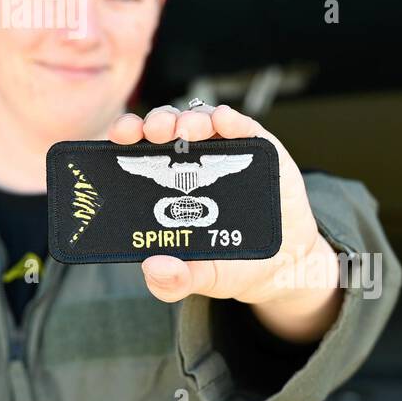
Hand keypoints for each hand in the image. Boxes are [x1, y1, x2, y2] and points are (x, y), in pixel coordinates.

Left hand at [109, 102, 341, 341]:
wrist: (283, 265)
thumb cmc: (231, 264)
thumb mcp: (200, 278)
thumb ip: (174, 281)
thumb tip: (153, 268)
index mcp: (166, 182)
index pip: (138, 149)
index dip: (127, 135)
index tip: (118, 137)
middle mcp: (191, 160)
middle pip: (167, 127)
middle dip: (156, 123)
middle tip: (153, 132)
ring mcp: (225, 152)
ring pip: (201, 121)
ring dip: (190, 119)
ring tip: (186, 130)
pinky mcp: (259, 150)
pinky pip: (243, 127)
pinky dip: (230, 119)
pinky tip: (222, 120)